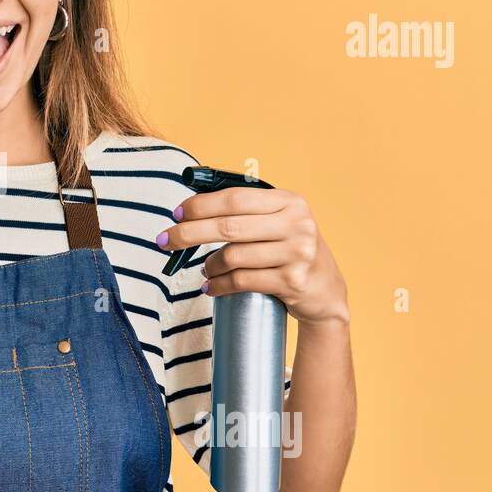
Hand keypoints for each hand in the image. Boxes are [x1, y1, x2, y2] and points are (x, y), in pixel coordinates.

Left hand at [157, 185, 348, 325]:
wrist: (326, 292)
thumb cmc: (290, 252)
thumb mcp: (278, 222)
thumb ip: (245, 212)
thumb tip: (191, 207)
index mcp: (289, 201)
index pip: (235, 198)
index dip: (201, 205)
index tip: (177, 214)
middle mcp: (297, 224)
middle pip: (229, 226)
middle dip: (189, 233)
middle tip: (165, 241)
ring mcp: (297, 253)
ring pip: (233, 257)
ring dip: (209, 266)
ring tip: (204, 270)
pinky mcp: (293, 282)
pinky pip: (241, 281)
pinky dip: (219, 285)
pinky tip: (211, 287)